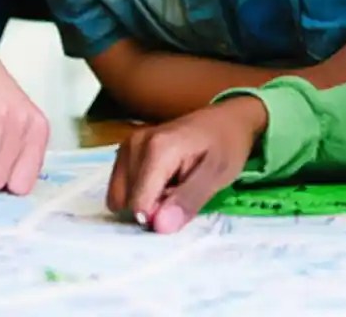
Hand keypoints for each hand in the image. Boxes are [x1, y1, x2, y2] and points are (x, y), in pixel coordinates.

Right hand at [107, 96, 267, 233]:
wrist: (225, 119)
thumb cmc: (226, 147)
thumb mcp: (217, 176)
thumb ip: (188, 200)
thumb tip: (159, 226)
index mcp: (157, 149)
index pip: (138, 203)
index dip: (157, 218)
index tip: (179, 211)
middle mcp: (134, 144)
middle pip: (126, 201)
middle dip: (150, 210)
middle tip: (178, 196)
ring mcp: (126, 146)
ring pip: (119, 196)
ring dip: (143, 202)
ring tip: (171, 188)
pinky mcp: (124, 150)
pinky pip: (120, 187)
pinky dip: (138, 193)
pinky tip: (160, 184)